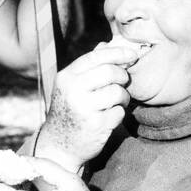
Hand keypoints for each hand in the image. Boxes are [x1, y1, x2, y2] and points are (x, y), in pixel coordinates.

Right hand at [35, 39, 139, 169]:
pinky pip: (119, 112)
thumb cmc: (68, 112)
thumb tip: (106, 44)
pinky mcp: (96, 125)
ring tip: (116, 103)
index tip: (132, 55)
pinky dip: (118, 114)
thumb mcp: (70, 87)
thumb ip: (88, 66)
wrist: (59, 146)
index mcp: (66, 78)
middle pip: (110, 72)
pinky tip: (108, 118)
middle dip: (122, 77)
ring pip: (117, 92)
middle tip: (123, 83)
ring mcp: (84, 108)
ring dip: (123, 98)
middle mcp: (72, 91)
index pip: (95, 57)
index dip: (116, 53)